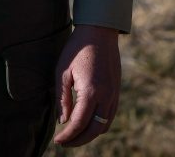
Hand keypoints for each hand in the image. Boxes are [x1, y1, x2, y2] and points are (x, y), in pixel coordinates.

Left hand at [52, 24, 119, 147]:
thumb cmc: (77, 49)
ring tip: (74, 134)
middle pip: (94, 130)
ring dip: (90, 134)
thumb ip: (62, 98)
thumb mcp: (63, 71)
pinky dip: (99, 124)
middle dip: (79, 140)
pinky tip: (87, 122)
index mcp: (90, 91)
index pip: (79, 124)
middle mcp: (106, 96)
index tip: (57, 140)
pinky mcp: (116, 92)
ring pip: (104, 125)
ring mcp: (114, 95)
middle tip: (64, 142)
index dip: (68, 135)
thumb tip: (63, 121)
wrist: (99, 32)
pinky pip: (110, 116)